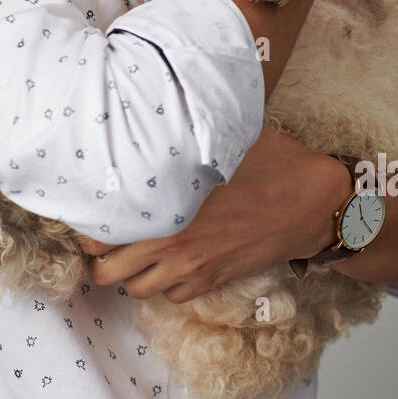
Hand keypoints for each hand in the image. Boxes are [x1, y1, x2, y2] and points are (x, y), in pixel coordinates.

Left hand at [75, 124, 351, 302]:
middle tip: (102, 240)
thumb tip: (159, 101)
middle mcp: (170, 243)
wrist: (311, 203)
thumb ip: (185, 130)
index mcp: (165, 204)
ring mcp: (191, 267)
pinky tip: (169, 262)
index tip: (88, 213)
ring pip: (135, 290)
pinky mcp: (211, 281)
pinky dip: (164, 285)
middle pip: (105, 272)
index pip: (99, 230)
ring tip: (133, 252)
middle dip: (97, 259)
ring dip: (129, 274)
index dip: (86, 224)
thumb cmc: (270, 162)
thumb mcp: (223, 136)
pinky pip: (171, 297)